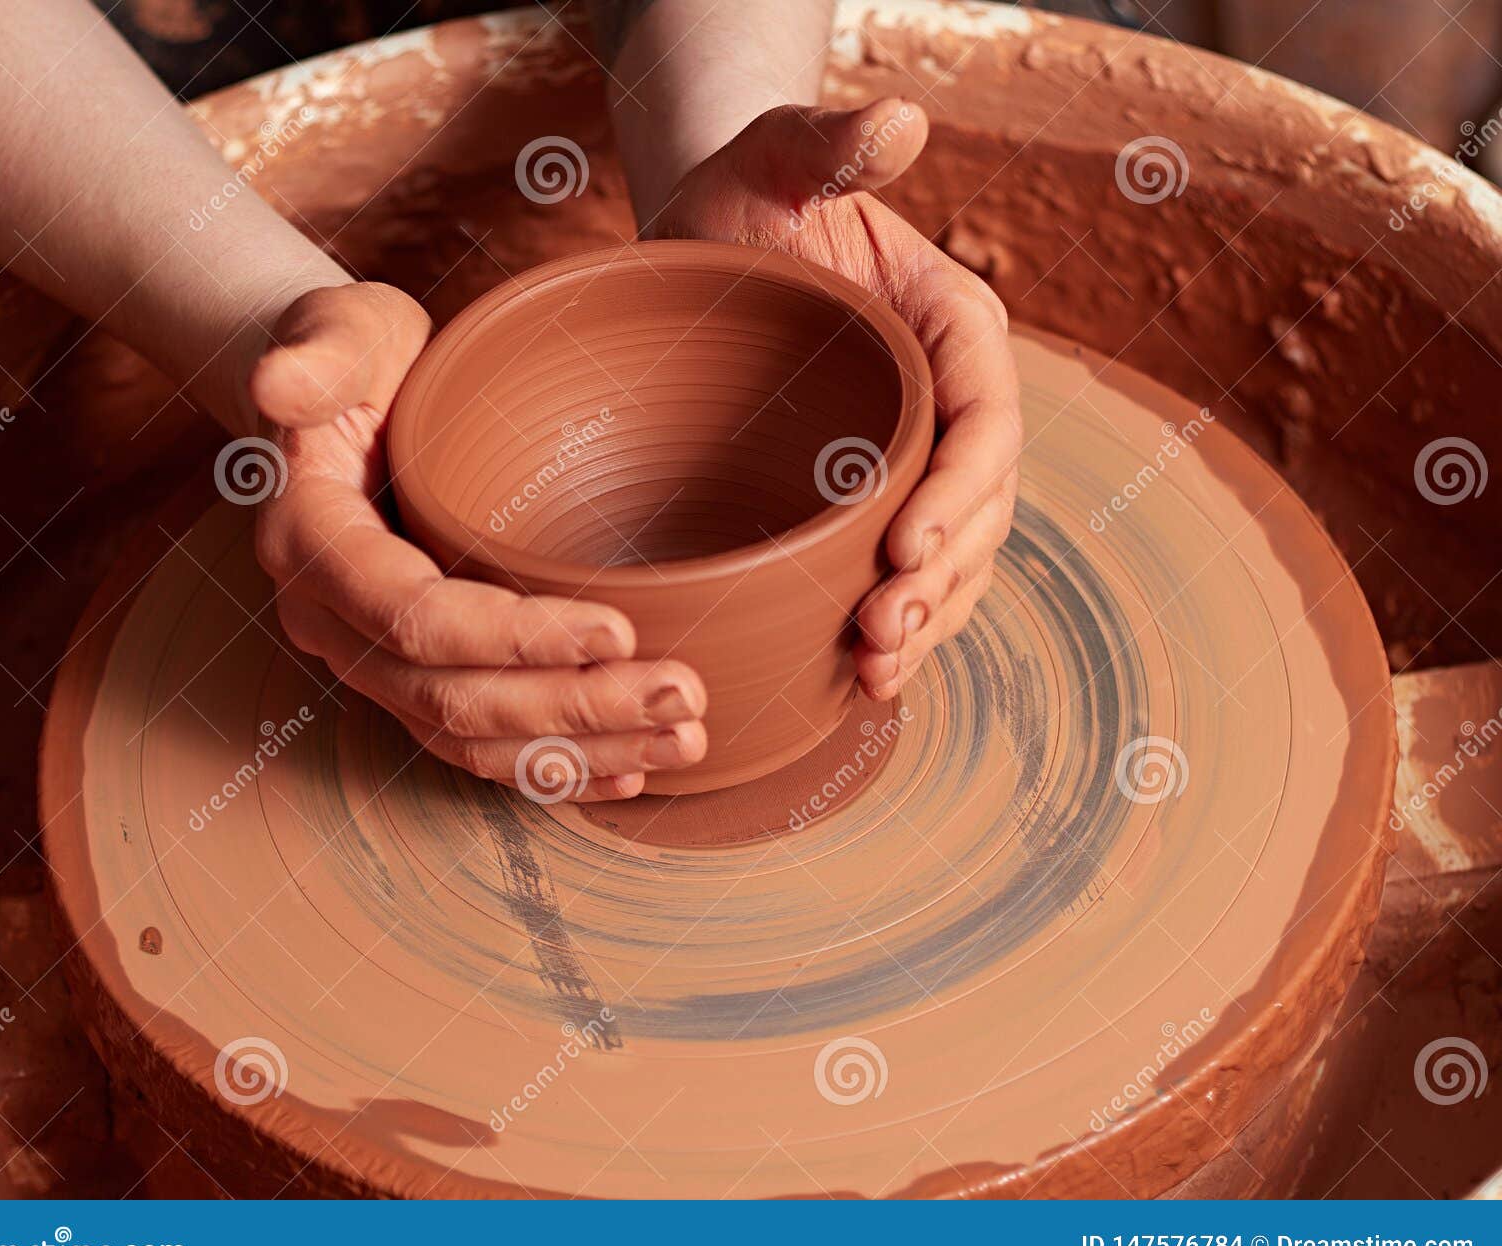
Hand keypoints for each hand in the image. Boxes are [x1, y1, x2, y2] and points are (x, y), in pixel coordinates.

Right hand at [245, 282, 707, 799]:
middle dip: (575, 708)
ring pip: (473, 737)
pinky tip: (630, 770)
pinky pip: (478, 745)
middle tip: (683, 696)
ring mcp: (372, 663)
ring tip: (683, 739)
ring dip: (581, 751)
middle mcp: (336, 624)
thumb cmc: (358, 360)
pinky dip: (553, 768)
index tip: (618, 630)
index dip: (515, 639)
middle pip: (455, 698)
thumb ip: (321, 353)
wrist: (345, 407)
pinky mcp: (413, 679)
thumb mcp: (342, 329)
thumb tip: (277, 381)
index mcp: (314, 545)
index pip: (417, 618)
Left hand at [649, 98, 1021, 701]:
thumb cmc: (742, 203)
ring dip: (925, 622)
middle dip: (942, 577)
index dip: (961, 488)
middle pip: (981, 506)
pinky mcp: (871, 507)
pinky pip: (905, 577)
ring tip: (874, 670)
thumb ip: (831, 145)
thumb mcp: (774, 161)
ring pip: (954, 559)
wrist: (707, 252)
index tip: (906, 542)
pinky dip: (894, 630)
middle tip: (882, 628)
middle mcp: (951, 405)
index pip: (985, 417)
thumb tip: (899, 118)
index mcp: (953, 328)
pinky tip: (859, 678)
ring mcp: (916, 464)